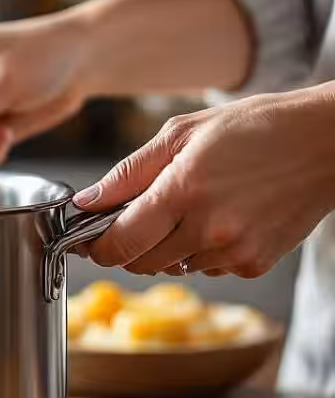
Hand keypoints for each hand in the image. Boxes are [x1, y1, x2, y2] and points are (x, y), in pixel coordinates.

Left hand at [75, 88, 334, 277]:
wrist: (327, 142)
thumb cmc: (255, 128)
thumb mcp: (182, 135)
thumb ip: (128, 173)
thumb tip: (86, 202)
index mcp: (182, 192)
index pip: (118, 245)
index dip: (96, 247)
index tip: (90, 238)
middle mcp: (208, 229)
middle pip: (139, 264)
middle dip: (128, 246)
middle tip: (138, 216)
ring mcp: (234, 252)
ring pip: (172, 268)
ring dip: (166, 248)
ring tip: (189, 209)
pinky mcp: (254, 264)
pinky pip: (206, 269)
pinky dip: (200, 252)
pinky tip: (219, 219)